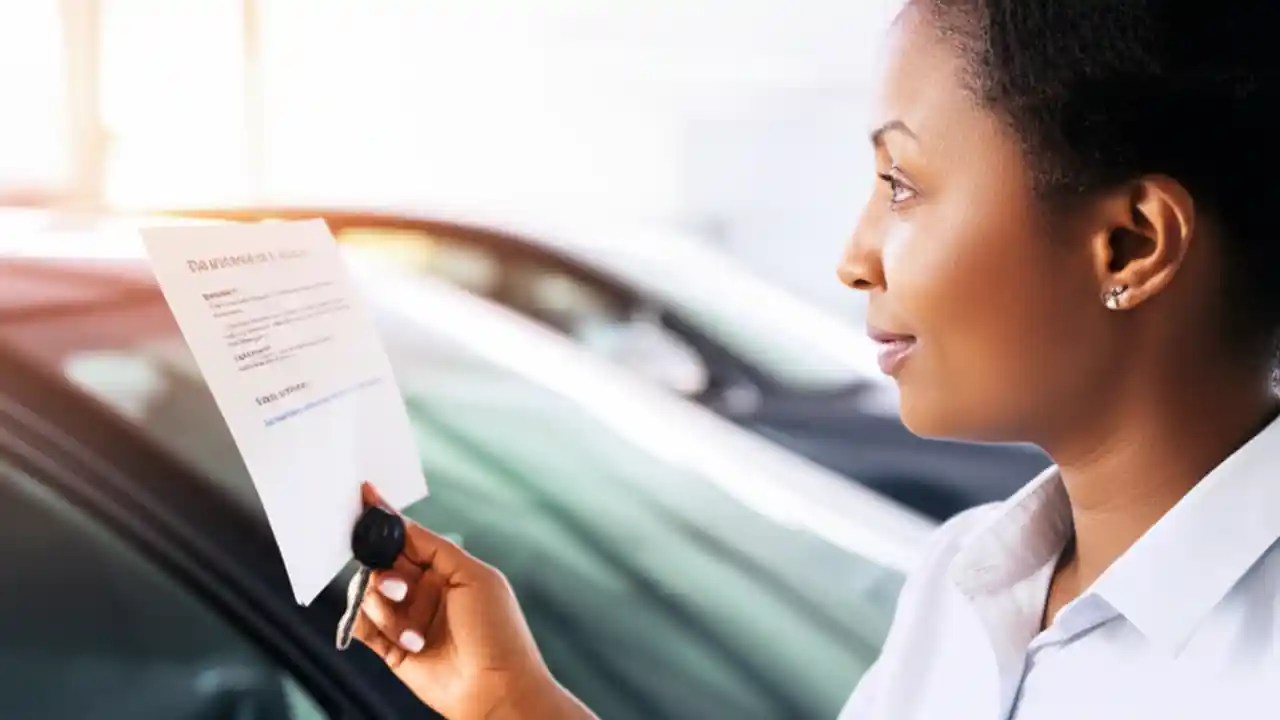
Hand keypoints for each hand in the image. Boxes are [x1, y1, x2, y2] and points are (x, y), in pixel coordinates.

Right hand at [354, 483, 595, 719]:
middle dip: (385, 572)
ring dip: (388, 610)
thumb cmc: (497, 632)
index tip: (364, 496)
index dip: (386, 519)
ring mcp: (408, 619)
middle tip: (400, 587)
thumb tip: (401, 524)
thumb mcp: (474, 577)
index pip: (408, 538)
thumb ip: (434, 548)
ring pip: (371, 596)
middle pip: (383, 564)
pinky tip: (398, 637)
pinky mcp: (393, 649)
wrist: (497, 689)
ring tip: (415, 634)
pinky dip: (368, 626)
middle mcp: (424, 592)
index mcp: (446, 570)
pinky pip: (363, 628)